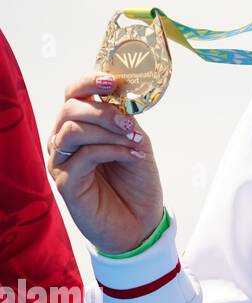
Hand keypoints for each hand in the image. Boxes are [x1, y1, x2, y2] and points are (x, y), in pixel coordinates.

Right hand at [47, 73, 164, 253]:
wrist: (140, 221)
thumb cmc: (135, 180)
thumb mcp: (136, 142)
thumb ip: (124, 120)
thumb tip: (118, 100)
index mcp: (80, 125)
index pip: (73, 94)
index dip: (89, 82)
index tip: (113, 81)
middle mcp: (63, 141)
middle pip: (69, 108)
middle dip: (103, 112)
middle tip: (129, 124)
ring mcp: (60, 162)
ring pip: (72, 131)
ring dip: (108, 132)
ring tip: (133, 143)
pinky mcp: (64, 182)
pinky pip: (83, 155)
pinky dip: (111, 150)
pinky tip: (131, 156)